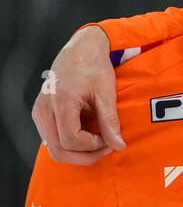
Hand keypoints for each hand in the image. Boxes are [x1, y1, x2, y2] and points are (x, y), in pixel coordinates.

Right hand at [31, 26, 123, 164]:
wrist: (80, 51)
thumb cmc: (93, 67)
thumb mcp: (106, 93)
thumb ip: (110, 122)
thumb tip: (118, 146)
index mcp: (60, 102)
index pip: (71, 140)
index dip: (93, 146)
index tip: (110, 138)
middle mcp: (44, 110)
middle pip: (58, 151)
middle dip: (85, 156)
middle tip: (106, 148)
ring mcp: (40, 113)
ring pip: (54, 147)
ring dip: (78, 151)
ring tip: (99, 139)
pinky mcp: (42, 114)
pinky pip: (53, 138)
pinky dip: (71, 142)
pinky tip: (88, 133)